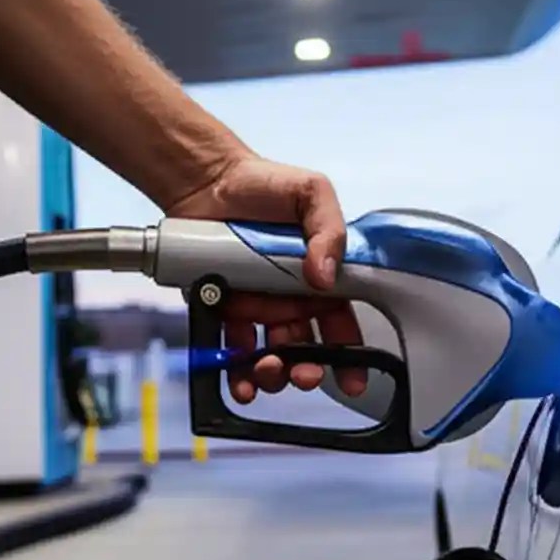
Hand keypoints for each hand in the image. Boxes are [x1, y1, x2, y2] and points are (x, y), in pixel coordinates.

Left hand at [164, 155, 367, 402]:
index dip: (349, 355)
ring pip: (270, 355)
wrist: (208, 180)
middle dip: (307, 370)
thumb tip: (326, 274)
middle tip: (303, 374)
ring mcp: (257, 308)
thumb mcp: (311, 193)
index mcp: (319, 279)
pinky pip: (230, 347)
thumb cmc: (264, 184)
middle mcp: (291, 299)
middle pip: (306, 349)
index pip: (341, 324)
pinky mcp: (223, 309)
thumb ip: (328, 229)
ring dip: (272, 373)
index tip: (352, 379)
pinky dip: (234, 368)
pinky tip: (237, 376)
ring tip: (267, 370)